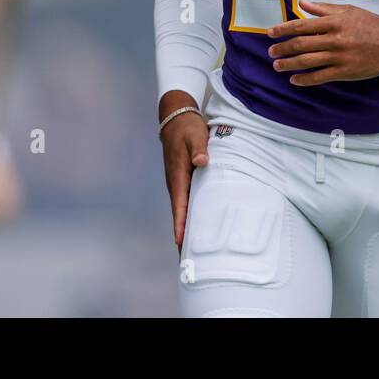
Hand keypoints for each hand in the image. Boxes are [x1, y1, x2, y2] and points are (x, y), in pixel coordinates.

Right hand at [160, 91, 208, 251]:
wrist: (176, 118)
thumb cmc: (187, 127)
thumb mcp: (195, 135)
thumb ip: (199, 148)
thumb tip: (202, 162)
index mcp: (178, 175)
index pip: (180, 205)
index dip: (181, 225)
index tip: (182, 244)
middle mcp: (176, 183)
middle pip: (180, 215)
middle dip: (183, 236)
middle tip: (188, 260)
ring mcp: (179, 183)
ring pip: (183, 210)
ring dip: (187, 229)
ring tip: (193, 251)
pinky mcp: (184, 181)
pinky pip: (187, 203)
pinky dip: (191, 217)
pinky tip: (198, 227)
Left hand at [266, 0, 378, 86]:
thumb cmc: (371, 23)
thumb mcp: (348, 11)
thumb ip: (324, 8)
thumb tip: (302, 3)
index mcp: (334, 22)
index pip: (301, 25)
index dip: (283, 29)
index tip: (270, 33)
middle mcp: (334, 39)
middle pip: (301, 44)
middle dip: (282, 48)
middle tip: (270, 52)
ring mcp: (339, 57)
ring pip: (307, 61)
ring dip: (289, 64)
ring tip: (277, 65)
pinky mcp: (346, 72)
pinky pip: (320, 77)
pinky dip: (305, 79)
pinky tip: (294, 80)